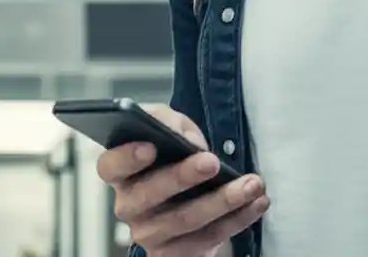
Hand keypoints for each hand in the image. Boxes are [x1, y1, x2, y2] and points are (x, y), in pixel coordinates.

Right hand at [96, 105, 269, 255]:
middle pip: (149, 195)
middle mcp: (129, 206)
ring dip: (223, 200)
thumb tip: (191, 144)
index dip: (127, 158)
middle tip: (211, 162)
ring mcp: (150, 235)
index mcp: (121, 173)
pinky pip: (209, 239)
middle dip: (182, 177)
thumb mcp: (170, 128)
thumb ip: (173, 124)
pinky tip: (256, 203)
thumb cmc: (172, 157)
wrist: (188, 195)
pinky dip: (237, 220)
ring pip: (185, 219)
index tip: (151, 146)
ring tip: (251, 184)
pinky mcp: (174, 254)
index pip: (110, 166)